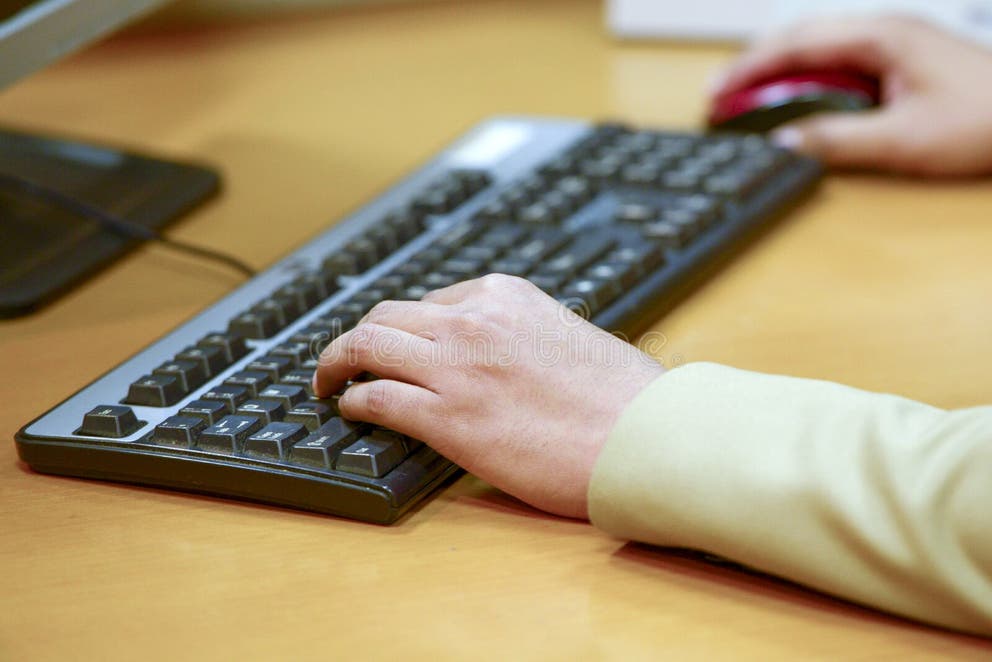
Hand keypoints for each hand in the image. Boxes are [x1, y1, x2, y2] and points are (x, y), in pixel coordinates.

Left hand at [312, 274, 664, 518]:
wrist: (644, 439)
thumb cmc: (624, 398)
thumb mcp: (572, 336)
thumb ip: (527, 334)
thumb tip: (504, 353)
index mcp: (506, 295)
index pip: (431, 301)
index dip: (407, 328)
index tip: (398, 346)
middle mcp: (473, 321)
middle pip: (385, 316)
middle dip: (358, 337)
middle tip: (344, 358)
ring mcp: (457, 368)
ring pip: (365, 346)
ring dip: (334, 362)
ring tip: (325, 381)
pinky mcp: (448, 419)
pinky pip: (375, 397)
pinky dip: (351, 400)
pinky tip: (349, 410)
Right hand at [711, 16, 991, 175]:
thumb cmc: (988, 119)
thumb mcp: (903, 139)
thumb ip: (838, 140)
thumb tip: (785, 142)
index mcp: (880, 37)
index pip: (796, 45)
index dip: (749, 69)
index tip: (717, 91)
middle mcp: (884, 33)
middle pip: (801, 40)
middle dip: (754, 68)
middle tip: (719, 96)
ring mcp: (893, 47)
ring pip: (818, 51)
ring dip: (779, 75)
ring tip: (746, 100)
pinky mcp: (900, 66)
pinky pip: (839, 65)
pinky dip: (806, 82)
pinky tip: (794, 102)